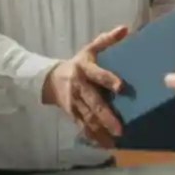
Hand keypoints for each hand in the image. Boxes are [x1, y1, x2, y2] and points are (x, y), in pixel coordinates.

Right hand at [42, 26, 128, 147]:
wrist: (49, 79)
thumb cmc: (78, 63)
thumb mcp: (90, 49)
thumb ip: (107, 40)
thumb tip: (125, 29)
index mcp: (85, 70)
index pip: (98, 74)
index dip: (109, 80)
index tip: (121, 87)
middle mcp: (79, 88)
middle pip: (94, 103)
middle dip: (106, 117)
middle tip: (120, 128)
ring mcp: (74, 103)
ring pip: (88, 119)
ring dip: (101, 131)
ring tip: (114, 141)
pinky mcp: (71, 114)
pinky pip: (82, 127)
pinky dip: (93, 136)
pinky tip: (104, 145)